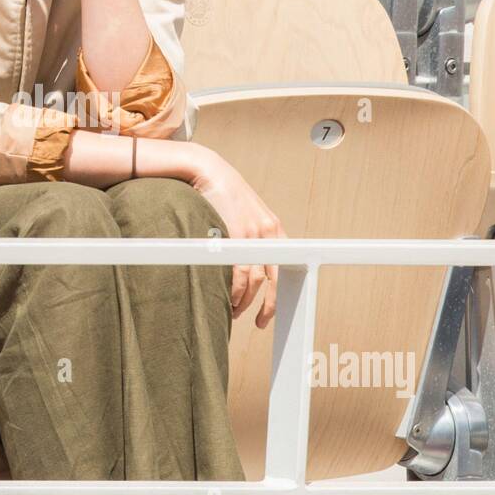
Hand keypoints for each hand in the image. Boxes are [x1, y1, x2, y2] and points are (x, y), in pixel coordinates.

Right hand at [185, 145, 286, 329]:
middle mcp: (269, 234)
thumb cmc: (222, 197)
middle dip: (268, 306)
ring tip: (235, 310)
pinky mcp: (237, 234)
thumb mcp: (244, 216)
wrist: (208, 172)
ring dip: (245, 301)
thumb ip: (250, 238)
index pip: (286, 269)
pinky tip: (228, 297)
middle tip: (260, 322)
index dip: (280, 294)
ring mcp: (254, 234)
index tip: (271, 310)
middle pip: (276, 280)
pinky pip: (240, 272)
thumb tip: (244, 266)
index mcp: (274, 231)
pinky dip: (235, 290)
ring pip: (256, 281)